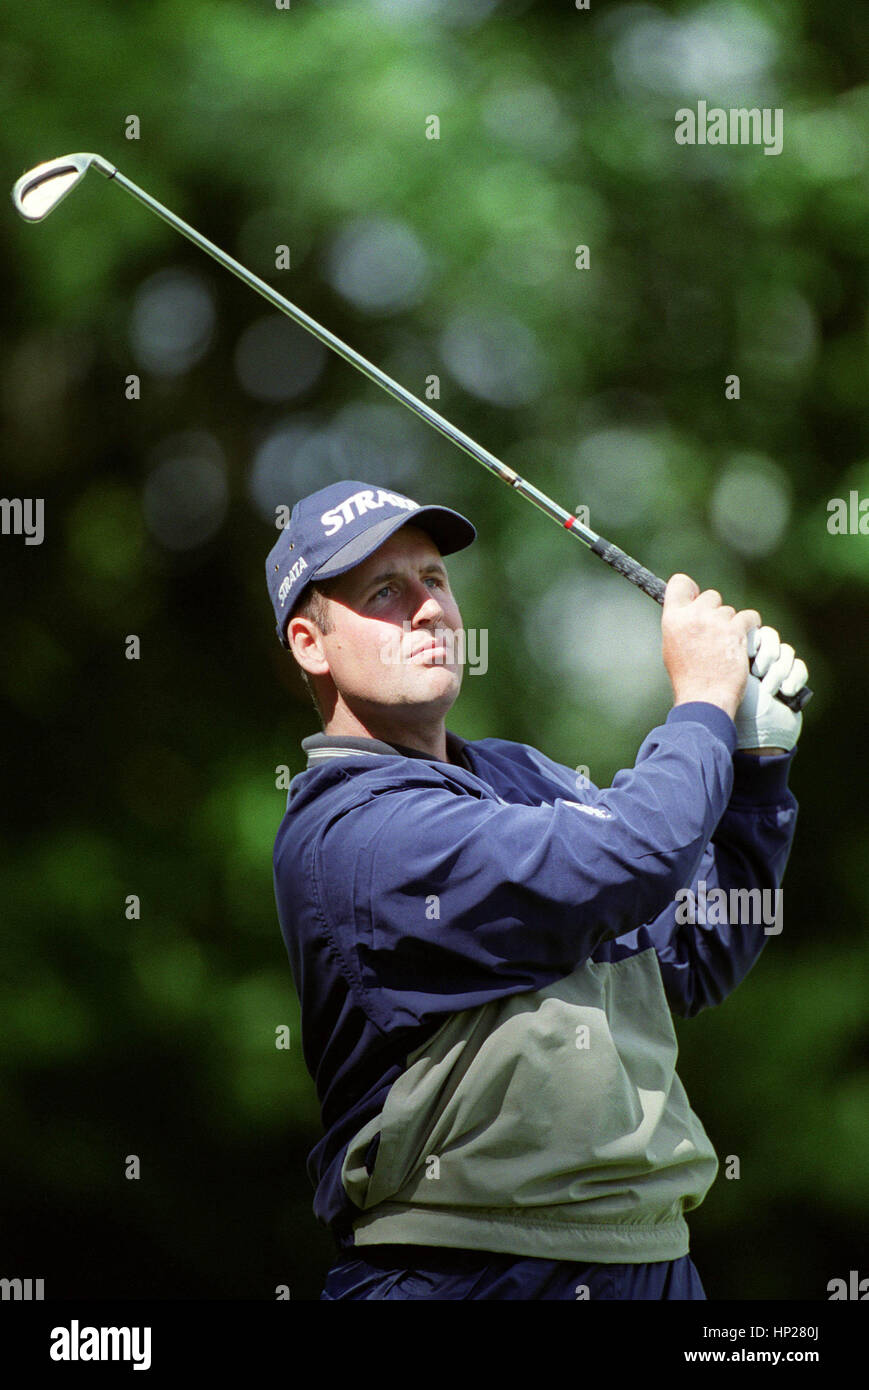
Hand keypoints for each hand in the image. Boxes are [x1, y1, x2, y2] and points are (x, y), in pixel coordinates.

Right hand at [662, 574, 760, 719]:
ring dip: (731, 625)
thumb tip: (690, 609)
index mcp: (672, 618)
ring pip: (729, 610)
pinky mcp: (736, 630)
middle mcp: (693, 615)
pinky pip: (749, 616)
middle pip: (710, 596)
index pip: (680, 582)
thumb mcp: (672, 648)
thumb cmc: (688, 678)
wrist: (705, 698)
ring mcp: (715, 622)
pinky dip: (749, 627)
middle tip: (715, 634)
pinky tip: (744, 640)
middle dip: (714, 612)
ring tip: (726, 647)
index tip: (696, 600)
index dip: (691, 590)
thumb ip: (680, 624)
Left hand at [734, 626, 807, 751]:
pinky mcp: (792, 681)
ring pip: (786, 651)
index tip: (746, 653)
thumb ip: (730, 655)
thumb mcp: (728, 680)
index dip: (753, 639)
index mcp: (736, 656)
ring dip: (779, 670)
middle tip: (757, 672)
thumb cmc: (736, 711)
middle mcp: (756, 660)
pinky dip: (795, 677)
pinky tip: (786, 692)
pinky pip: (799, 666)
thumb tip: (731, 630)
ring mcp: (776, 670)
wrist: (757, 739)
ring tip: (769, 690)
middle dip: (767, 653)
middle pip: (770, 636)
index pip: (750, 631)